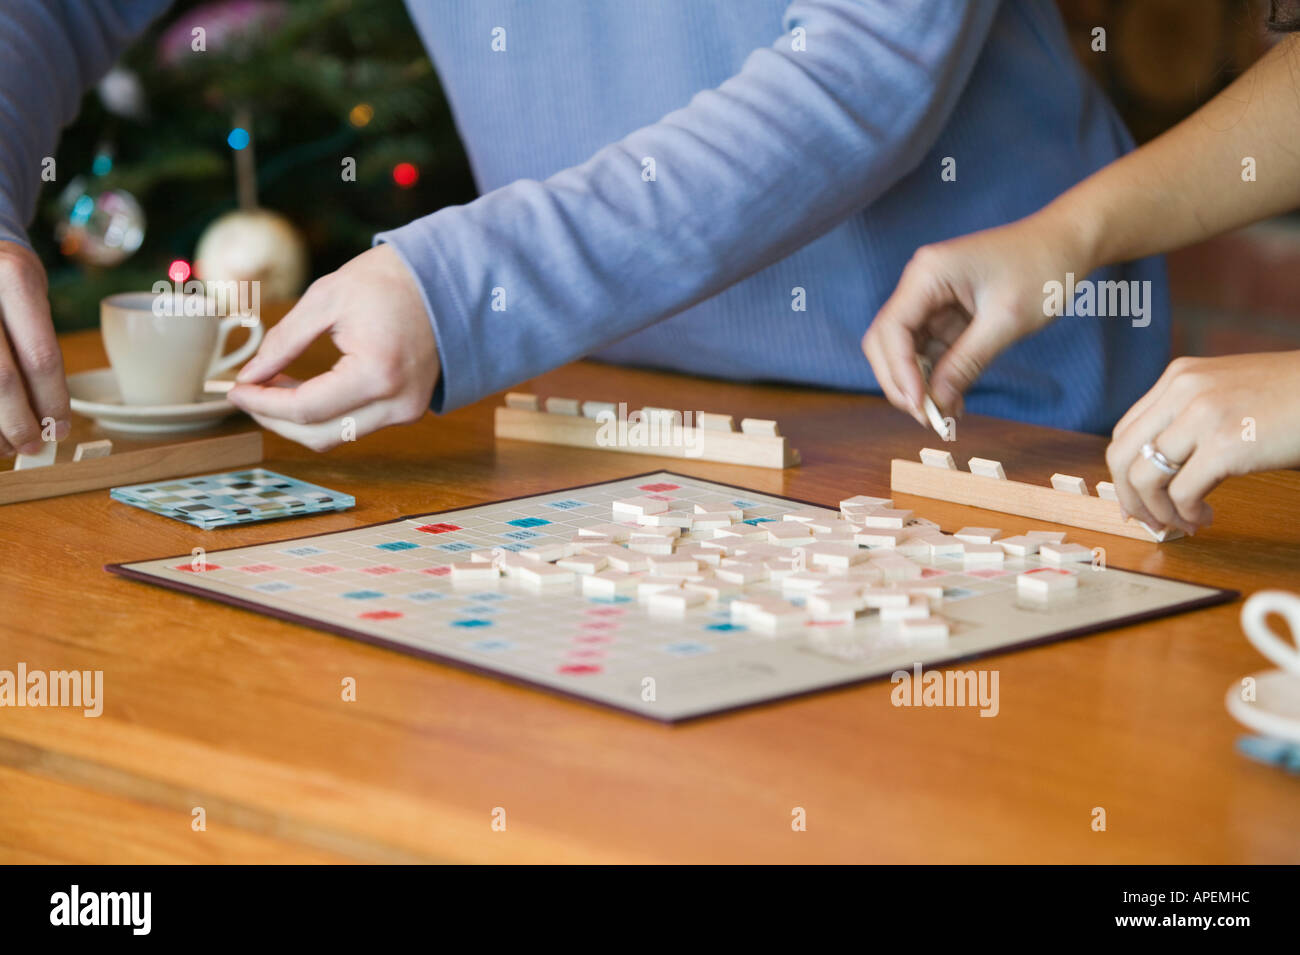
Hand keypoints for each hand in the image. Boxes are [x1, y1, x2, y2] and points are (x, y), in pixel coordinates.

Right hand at [0, 242, 70, 456]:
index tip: (62, 428)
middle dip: (18, 421)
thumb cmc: (2, 276)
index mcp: (14, 278)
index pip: (41, 356)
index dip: (53, 401)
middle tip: (32, 445)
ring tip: (5, 444)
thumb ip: (36, 345)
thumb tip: (49, 414)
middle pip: (0, 378)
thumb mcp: (29, 292)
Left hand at [227, 244, 438, 450]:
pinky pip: (355, 425)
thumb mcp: (325, 299)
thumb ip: (283, 342)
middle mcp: (397, 403)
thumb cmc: (387, 281)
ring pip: (337, 436)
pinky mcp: (408, 409)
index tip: (234, 389)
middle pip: (319, 435)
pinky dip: (324, 414)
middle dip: (275, 419)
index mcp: (377, 373)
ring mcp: (407, 410)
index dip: (262, 404)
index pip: (305, 409)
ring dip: (298, 420)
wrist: (444, 281)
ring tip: (271, 388)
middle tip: (247, 393)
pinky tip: (303, 389)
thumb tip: (250, 376)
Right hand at [862, 212, 1089, 423]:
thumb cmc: (1042, 268)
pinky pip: (929, 349)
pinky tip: (953, 399)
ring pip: (904, 350)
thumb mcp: (1006, 322)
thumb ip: (966, 363)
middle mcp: (921, 283)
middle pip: (886, 341)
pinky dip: (937, 376)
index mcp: (928, 273)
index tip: (920, 407)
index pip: (891, 330)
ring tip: (944, 415)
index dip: (899, 372)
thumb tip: (936, 403)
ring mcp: (931, 298)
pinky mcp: (945, 311)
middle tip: (926, 417)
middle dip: (901, 382)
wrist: (1068, 243)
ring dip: (919, 384)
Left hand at [1105, 352, 1299, 534]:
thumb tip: (1158, 467)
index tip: (1137, 499)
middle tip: (1149, 520)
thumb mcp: (1227, 393)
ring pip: (1144, 478)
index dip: (1124, 473)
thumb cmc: (1291, 399)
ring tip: (1182, 522)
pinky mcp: (1225, 445)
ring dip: (1157, 511)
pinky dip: (1186, 515)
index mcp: (1179, 377)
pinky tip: (1205, 518)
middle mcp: (1182, 391)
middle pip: (1121, 456)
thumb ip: (1189, 417)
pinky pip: (1181, 494)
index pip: (1126, 432)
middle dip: (1129, 498)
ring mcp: (1202, 416)